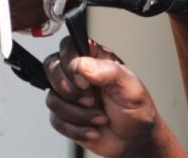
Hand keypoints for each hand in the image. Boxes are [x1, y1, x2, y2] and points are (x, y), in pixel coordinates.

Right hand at [44, 36, 184, 157]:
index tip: (86, 81)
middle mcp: (78, 74)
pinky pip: (55, 120)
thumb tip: (82, 65)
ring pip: (52, 98)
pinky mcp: (65, 116)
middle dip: (70, 90)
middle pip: (52, 67)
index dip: (70, 62)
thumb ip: (108, 72)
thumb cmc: (136, 109)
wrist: (134, 140)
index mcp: (94, 58)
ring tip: (99, 117)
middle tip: (91, 99)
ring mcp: (70, 95)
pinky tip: (93, 129)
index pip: (68, 46)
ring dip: (78, 114)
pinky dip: (76, 129)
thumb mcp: (129, 87)